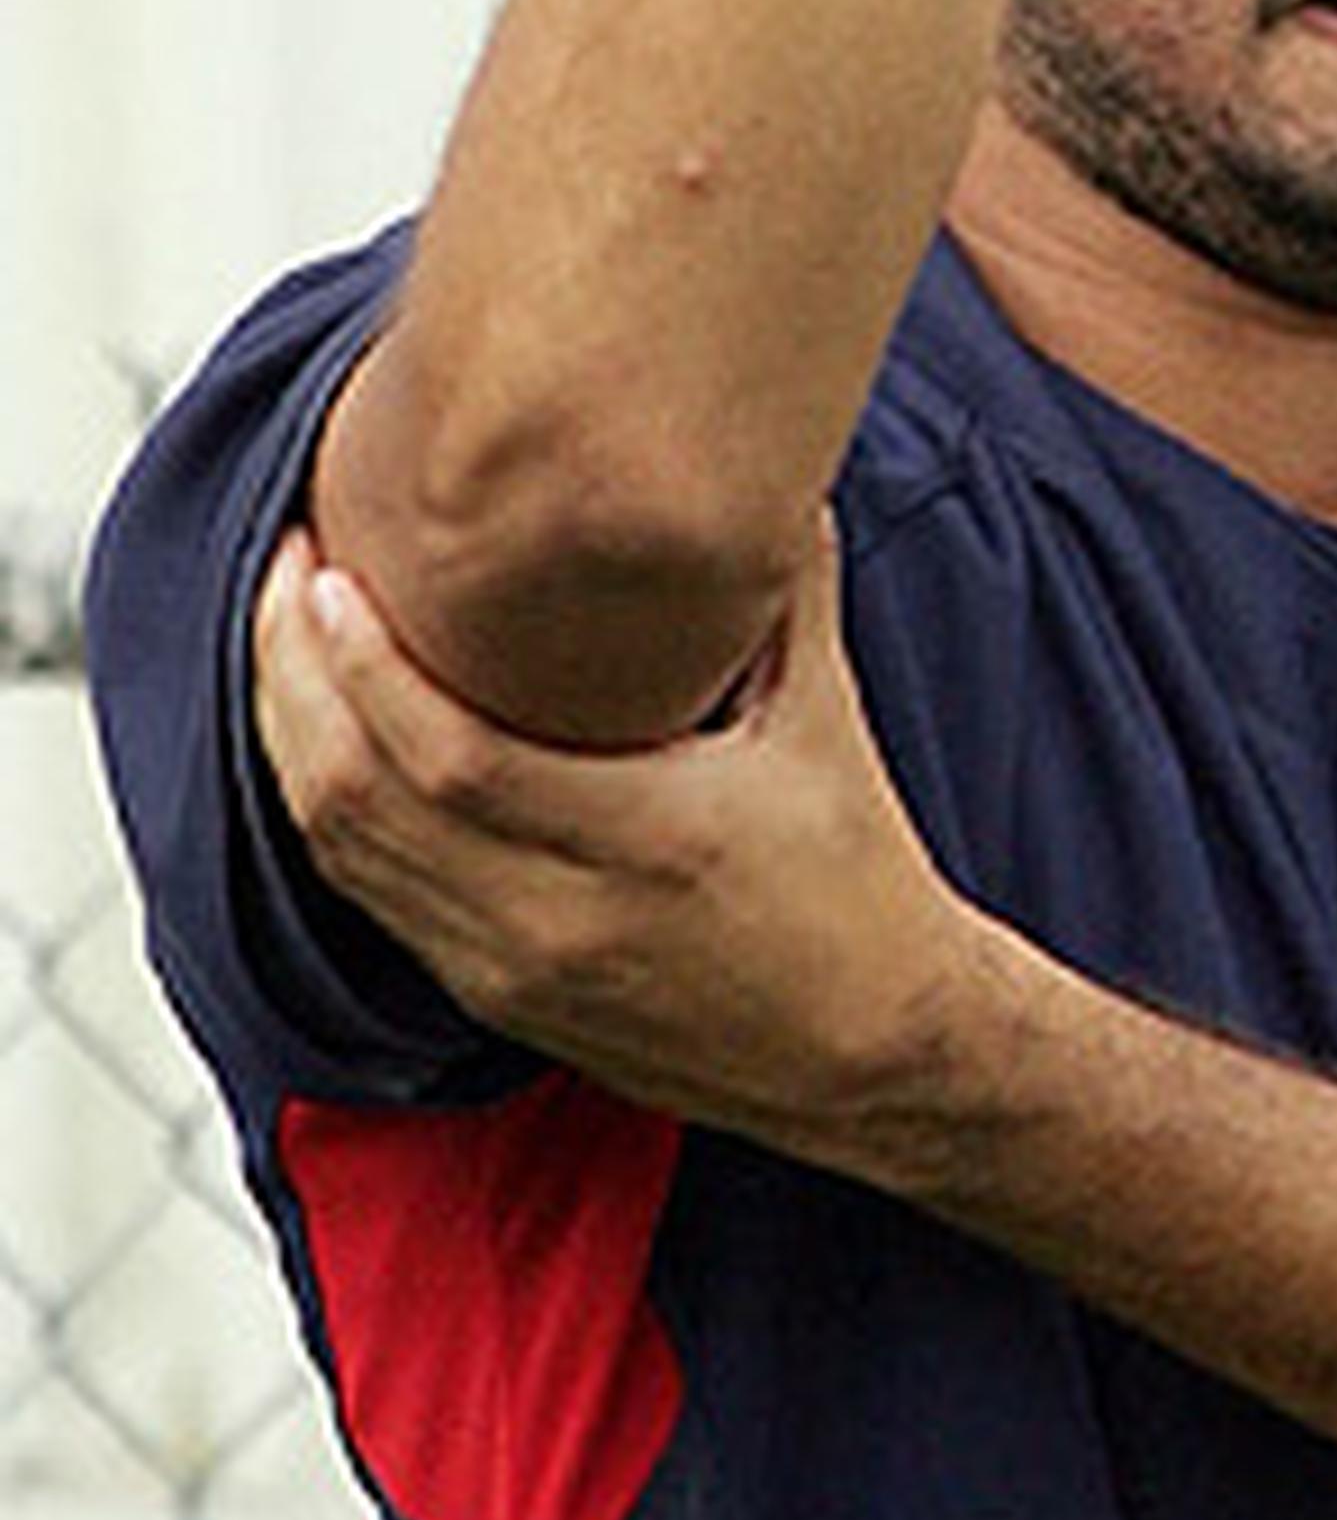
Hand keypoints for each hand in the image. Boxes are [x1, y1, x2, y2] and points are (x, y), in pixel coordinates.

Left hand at [253, 520, 982, 1162]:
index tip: (332, 570)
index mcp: (645, 840)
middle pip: (363, 803)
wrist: (872, 1051)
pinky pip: (370, 897)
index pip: (448, 757)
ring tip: (282, 638)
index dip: (364, 665)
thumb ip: (786, 590)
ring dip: (290, 741)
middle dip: (293, 678)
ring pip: (345, 856)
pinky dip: (327, 810)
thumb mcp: (829, 724)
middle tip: (282, 574)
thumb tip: (776, 467)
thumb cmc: (856, 886)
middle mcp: (559, 918)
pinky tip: (323, 738)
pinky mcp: (495, 999)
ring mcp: (513, 970)